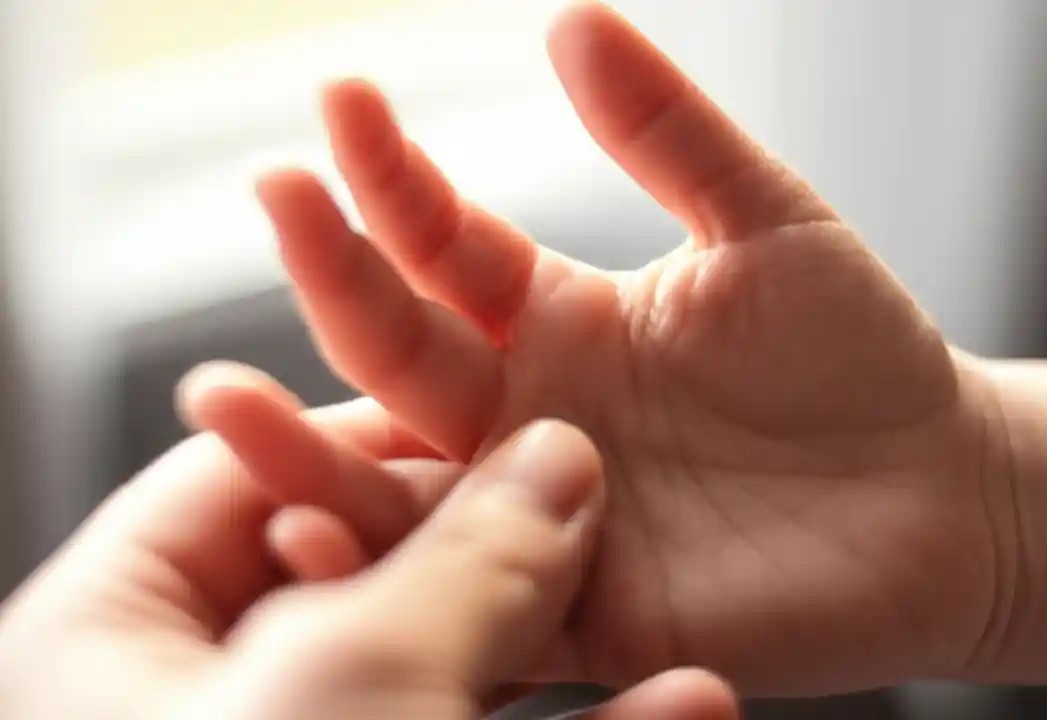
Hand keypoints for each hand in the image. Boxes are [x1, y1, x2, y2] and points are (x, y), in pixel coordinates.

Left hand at [0, 371, 736, 719]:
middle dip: (494, 551)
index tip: (507, 424)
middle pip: (358, 577)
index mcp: (105, 645)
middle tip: (596, 512)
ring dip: (560, 659)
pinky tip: (683, 711)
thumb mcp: (349, 689)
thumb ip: (461, 559)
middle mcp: (195, 713)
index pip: (240, 473)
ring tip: (661, 621)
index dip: (379, 433)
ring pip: (442, 687)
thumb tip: (553, 460)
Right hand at [256, 2, 1027, 694]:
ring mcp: (538, 512)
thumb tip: (573, 19)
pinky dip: (387, 575)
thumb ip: (670, 136)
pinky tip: (315, 542)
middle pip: (398, 350)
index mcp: (559, 316)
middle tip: (278, 196)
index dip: (391, 175)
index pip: (444, 244)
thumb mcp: (769, 227)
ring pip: (398, 481)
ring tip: (221, 400)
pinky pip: (464, 596)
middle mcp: (527, 412)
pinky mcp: (573, 609)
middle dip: (333, 276)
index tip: (343, 100)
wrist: (943, 501)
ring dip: (306, 445)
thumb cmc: (861, 360)